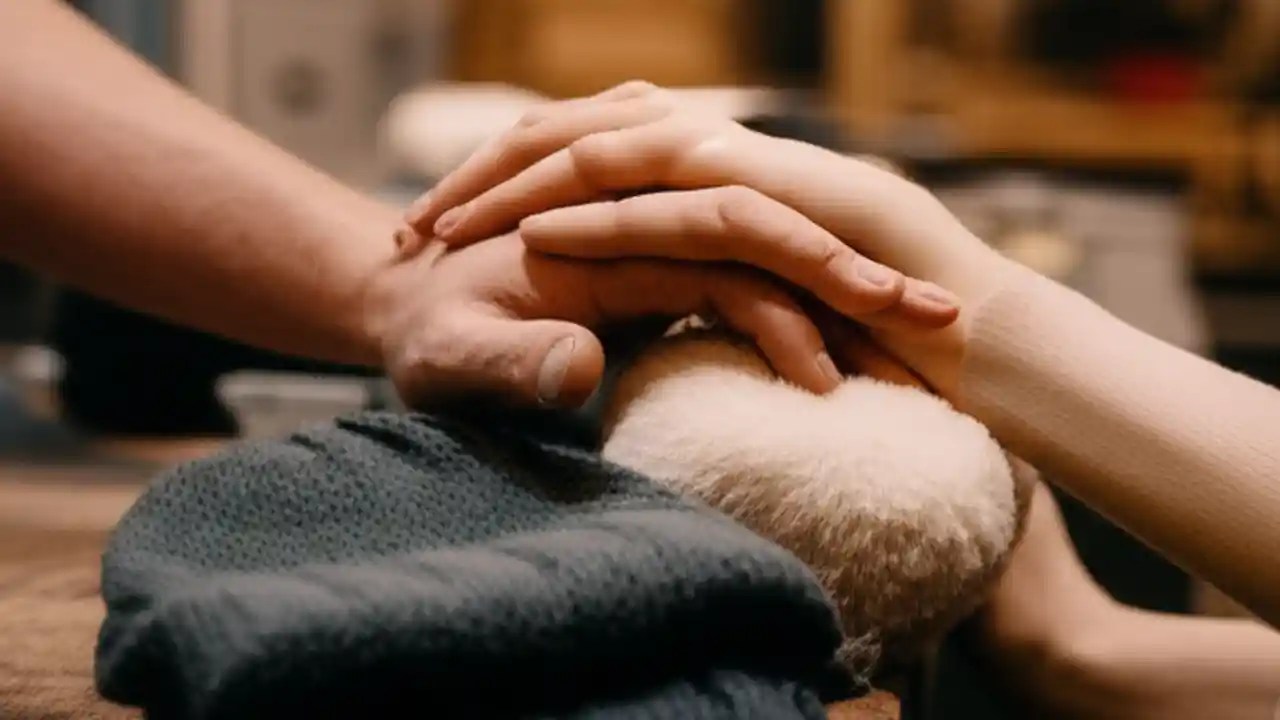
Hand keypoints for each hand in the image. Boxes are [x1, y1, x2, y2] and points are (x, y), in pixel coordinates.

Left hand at [403, 82, 1018, 392]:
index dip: (503, 176)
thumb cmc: (864, 330)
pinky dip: (606, 217)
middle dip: (486, 168)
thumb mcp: (744, 290)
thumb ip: (676, 266)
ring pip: (613, 146)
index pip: (582, 149)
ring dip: (521, 178)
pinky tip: (539, 240)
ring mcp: (752, 170)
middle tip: (412, 224)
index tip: (433, 230)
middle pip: (578, 129)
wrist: (988, 337)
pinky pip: (678, 202)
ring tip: (440, 222)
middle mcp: (719, 157)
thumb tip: (613, 267)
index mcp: (699, 176)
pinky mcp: (786, 203)